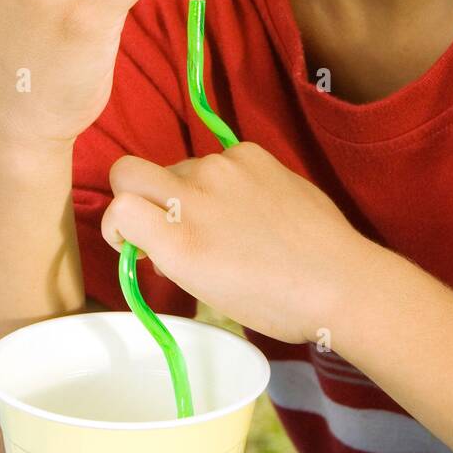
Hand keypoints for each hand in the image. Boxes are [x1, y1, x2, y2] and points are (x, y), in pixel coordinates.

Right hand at [101, 143, 365, 344]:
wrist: (337, 277)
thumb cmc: (272, 300)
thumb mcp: (204, 289)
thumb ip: (168, 252)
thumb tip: (153, 233)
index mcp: (178, 242)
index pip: (117, 206)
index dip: (115, 223)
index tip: (131, 238)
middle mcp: (194, 196)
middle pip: (131, 171)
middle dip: (134, 192)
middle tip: (163, 218)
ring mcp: (223, 166)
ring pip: (179, 167)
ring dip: (188, 188)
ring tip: (228, 219)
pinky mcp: (250, 151)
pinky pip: (219, 159)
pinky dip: (224, 178)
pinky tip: (254, 204)